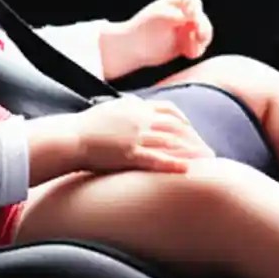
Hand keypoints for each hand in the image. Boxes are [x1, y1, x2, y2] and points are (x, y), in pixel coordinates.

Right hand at [76, 94, 215, 173]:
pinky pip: (157, 159)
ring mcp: (135, 136)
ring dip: (193, 152)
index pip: (168, 110)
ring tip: (208, 161)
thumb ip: (126, 110)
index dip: (184, 120)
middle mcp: (139, 119)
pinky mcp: (129, 154)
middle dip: (195, 139)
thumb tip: (135, 110)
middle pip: (176, 127)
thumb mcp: (108, 110)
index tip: (192, 130)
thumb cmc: (84, 127)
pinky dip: (175, 164)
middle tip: (209, 150)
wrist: (69, 138)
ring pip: (172, 142)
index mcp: (134, 106)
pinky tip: (188, 171)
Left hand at [126, 0, 213, 67]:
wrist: (132, 48)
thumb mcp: (163, 19)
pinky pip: (198, 47)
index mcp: (176, 2)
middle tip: (200, 38)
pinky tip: (188, 54)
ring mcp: (186, 29)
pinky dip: (195, 50)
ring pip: (203, 34)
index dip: (196, 10)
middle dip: (203, 29)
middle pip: (202, 19)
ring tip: (190, 50)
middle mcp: (184, 14)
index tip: (191, 18)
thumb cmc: (144, 29)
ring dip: (200, 42)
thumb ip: (181, 16)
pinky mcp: (185, 43)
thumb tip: (197, 17)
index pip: (193, 1)